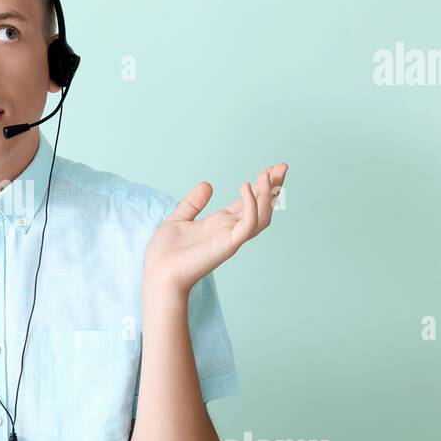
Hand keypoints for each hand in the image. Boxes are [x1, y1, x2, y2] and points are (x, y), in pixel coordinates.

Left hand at [143, 163, 287, 295]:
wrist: (158, 274)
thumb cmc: (165, 253)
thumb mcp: (178, 219)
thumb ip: (193, 203)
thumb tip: (207, 184)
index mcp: (220, 224)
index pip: (248, 202)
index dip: (260, 186)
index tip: (271, 168)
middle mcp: (230, 230)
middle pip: (261, 207)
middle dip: (273, 187)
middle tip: (282, 166)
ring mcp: (231, 237)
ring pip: (261, 216)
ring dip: (267, 194)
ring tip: (266, 174)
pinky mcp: (228, 244)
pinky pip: (248, 224)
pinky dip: (252, 205)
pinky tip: (246, 188)